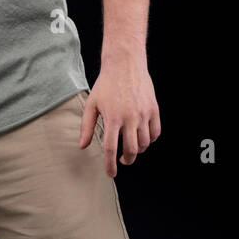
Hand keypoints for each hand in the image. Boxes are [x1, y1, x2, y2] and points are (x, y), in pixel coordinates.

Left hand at [79, 57, 160, 177]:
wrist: (125, 64)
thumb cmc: (106, 84)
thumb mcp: (92, 104)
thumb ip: (86, 126)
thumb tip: (82, 146)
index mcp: (112, 118)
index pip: (111, 149)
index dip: (110, 165)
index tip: (111, 174)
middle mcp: (130, 118)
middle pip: (131, 150)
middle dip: (127, 160)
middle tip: (122, 161)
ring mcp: (144, 114)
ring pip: (145, 143)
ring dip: (138, 150)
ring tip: (130, 148)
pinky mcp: (154, 109)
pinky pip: (155, 132)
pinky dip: (150, 140)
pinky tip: (142, 138)